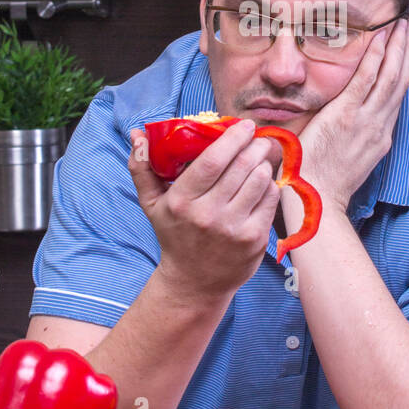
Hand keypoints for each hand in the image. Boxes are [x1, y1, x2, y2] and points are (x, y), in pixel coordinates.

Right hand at [128, 119, 281, 303]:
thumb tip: (138, 134)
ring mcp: (233, 228)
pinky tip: (262, 183)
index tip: (244, 126)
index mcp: (182, 201)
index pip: (212, 160)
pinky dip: (270, 185)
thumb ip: (142, 168)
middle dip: (255, 145)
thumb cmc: (174, 235)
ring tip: (260, 158)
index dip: (233, 138)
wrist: (193, 282)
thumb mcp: (152, 204)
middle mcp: (208, 215)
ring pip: (260, 180)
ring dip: (264, 163)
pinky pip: (270, 199)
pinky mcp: (253, 239)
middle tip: (258, 138)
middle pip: (241, 166)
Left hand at [285, 17, 408, 215]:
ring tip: (403, 21)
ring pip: (390, 75)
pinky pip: (366, 80)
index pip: (398, 93)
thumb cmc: (323, 184)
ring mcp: (366, 120)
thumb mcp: (350, 160)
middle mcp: (380, 126)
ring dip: (398, 45)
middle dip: (408, 48)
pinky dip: (376, 57)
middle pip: (401, 79)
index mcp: (381, 136)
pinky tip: (380, 36)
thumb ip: (355, 138)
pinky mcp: (347, 116)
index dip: (407, 66)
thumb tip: (351, 124)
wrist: (316, 202)